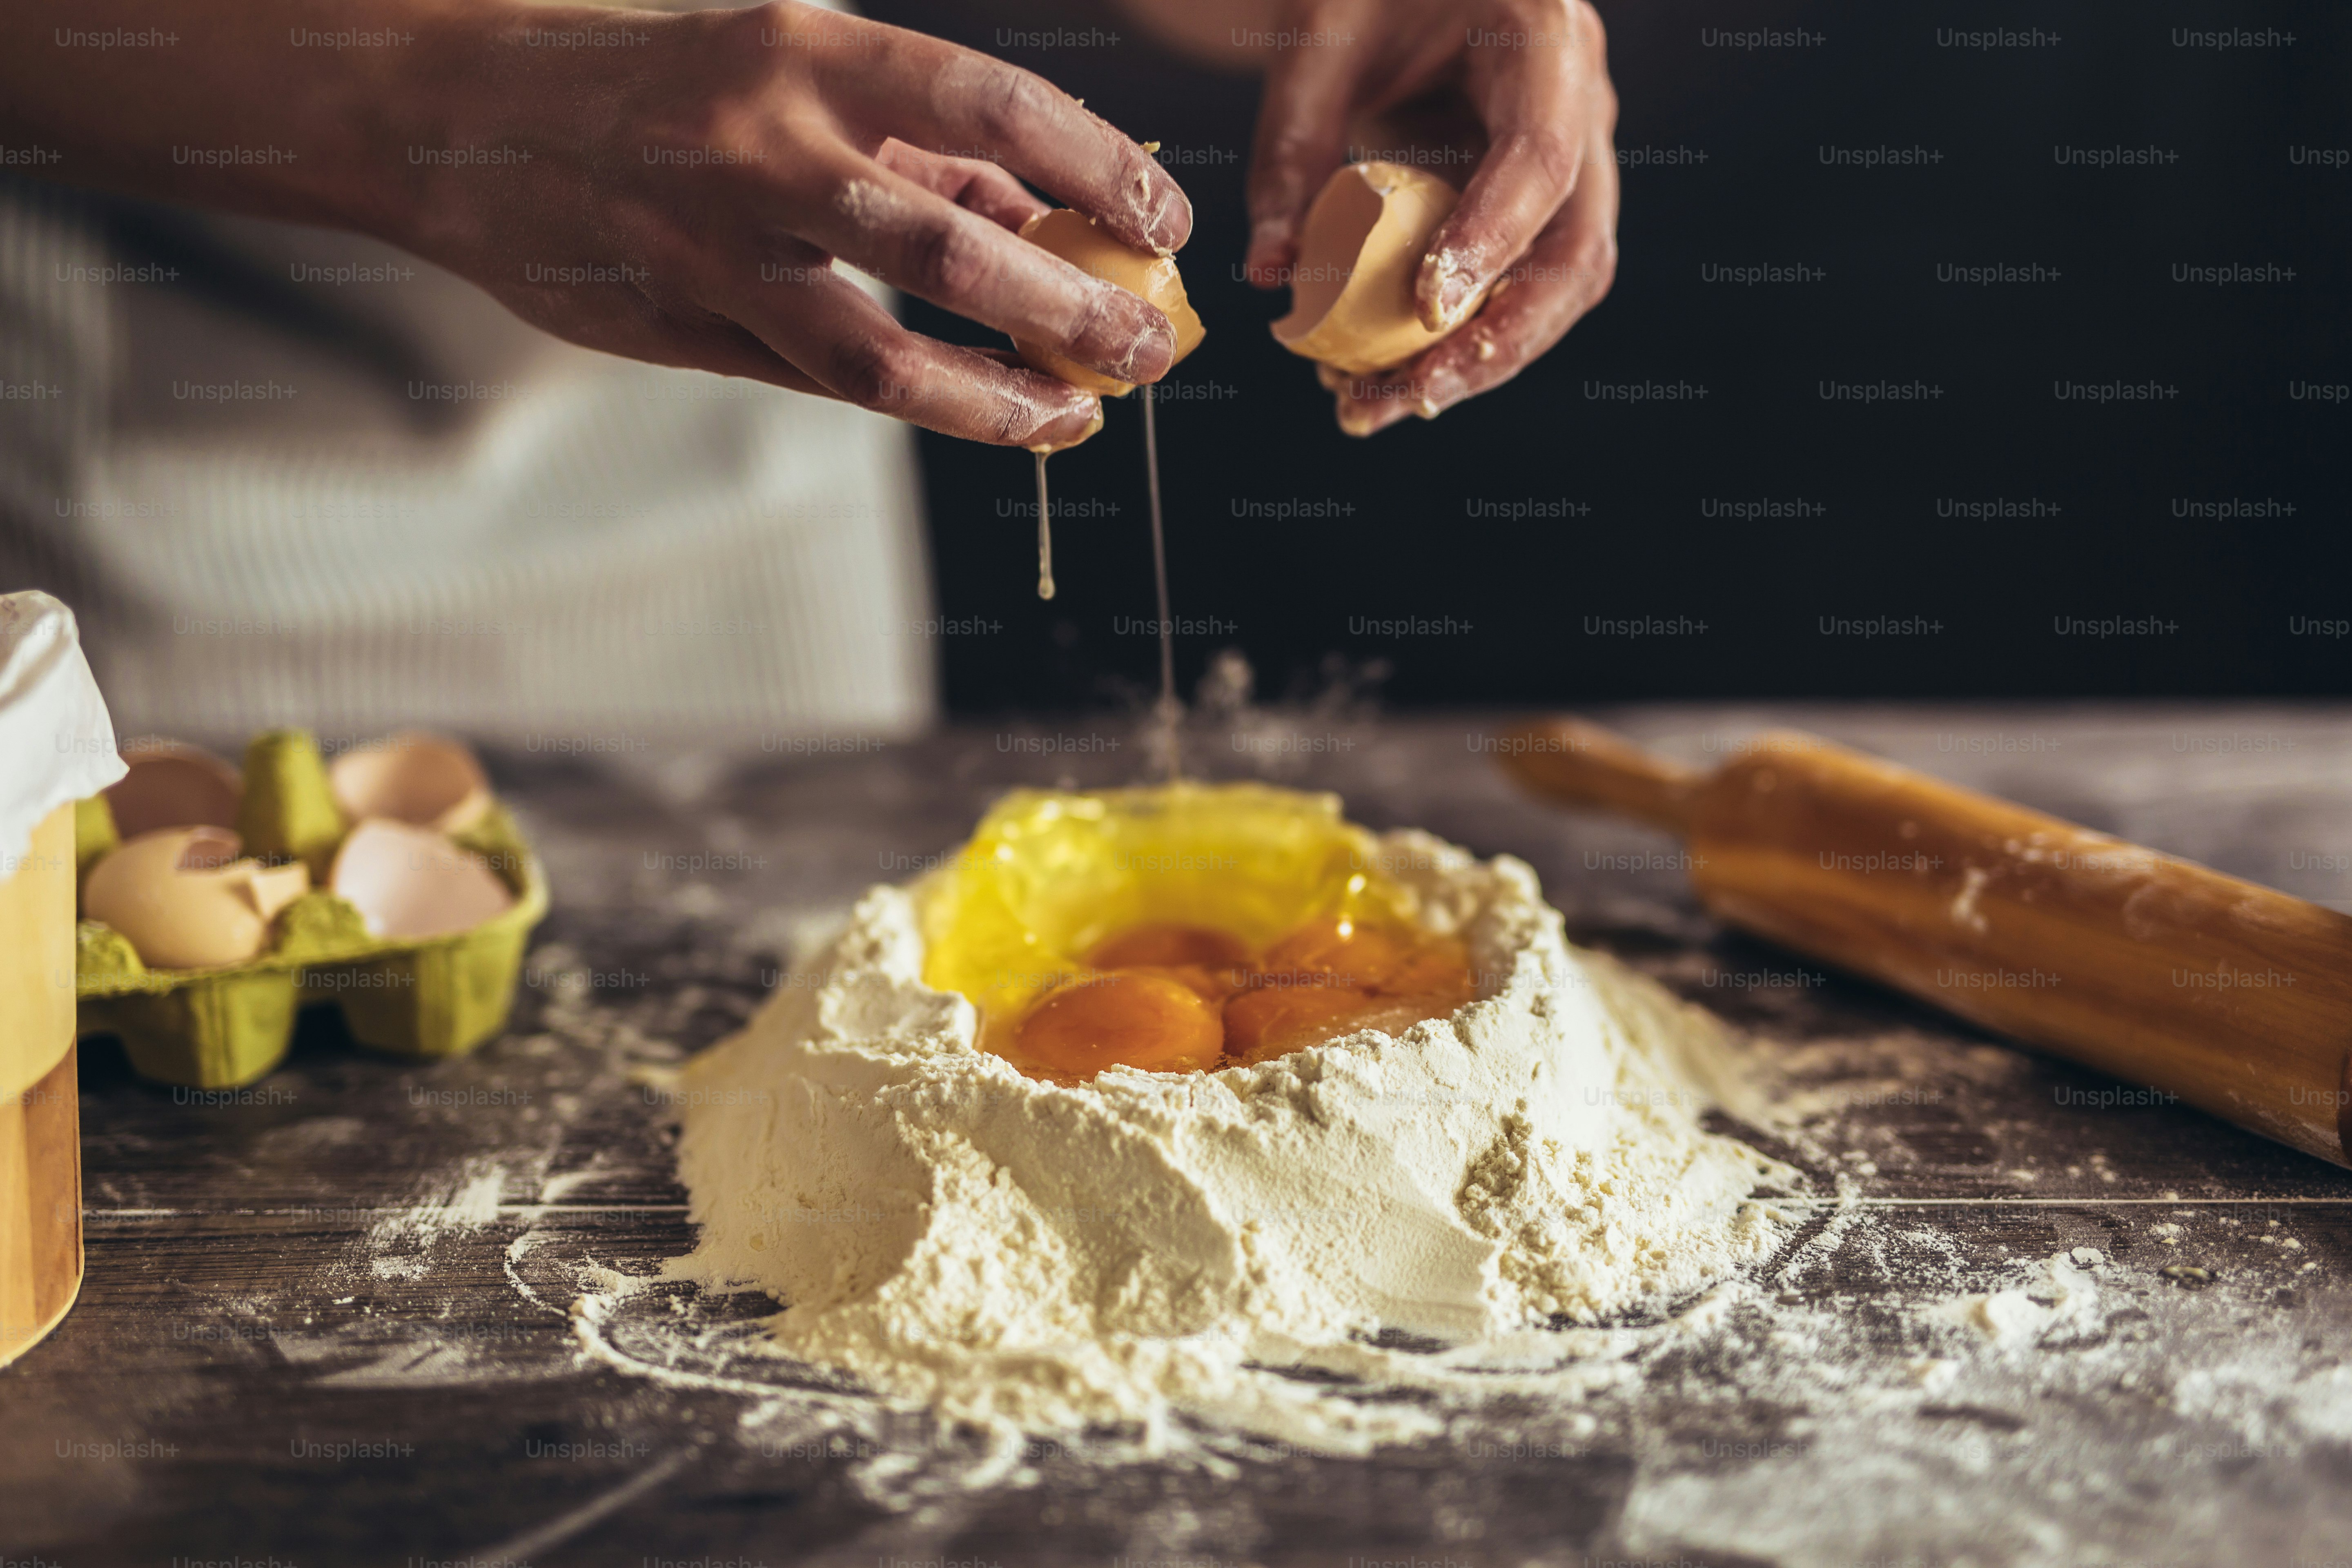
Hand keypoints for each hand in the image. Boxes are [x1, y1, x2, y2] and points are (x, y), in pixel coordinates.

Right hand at [399, 2, 1191, 446]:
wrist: (468, 113)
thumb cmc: (667, 83)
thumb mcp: (800, 72)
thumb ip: (923, 152)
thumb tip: (1055, 223)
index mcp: (805, 52)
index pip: (992, 106)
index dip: (1097, 167)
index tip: (1164, 217)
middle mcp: (760, 150)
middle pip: (950, 252)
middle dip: (1068, 309)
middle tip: (1145, 345)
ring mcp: (711, 251)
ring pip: (881, 358)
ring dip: (997, 398)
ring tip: (1075, 415)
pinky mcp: (677, 328)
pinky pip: (817, 381)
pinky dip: (915, 402)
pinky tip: (987, 409)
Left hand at [1242, 0, 1617, 433]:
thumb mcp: (1314, 43)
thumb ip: (1291, 151)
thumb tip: (1271, 276)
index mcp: (1543, 38)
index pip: (1539, 160)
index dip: (1489, 242)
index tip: (1426, 313)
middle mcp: (1583, 101)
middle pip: (1575, 251)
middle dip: (1494, 343)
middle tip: (1407, 401)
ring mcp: (1578, 153)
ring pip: (1561, 285)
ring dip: (1477, 360)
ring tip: (1379, 405)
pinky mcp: (1546, 196)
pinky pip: (1525, 283)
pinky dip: (1463, 336)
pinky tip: (1389, 374)